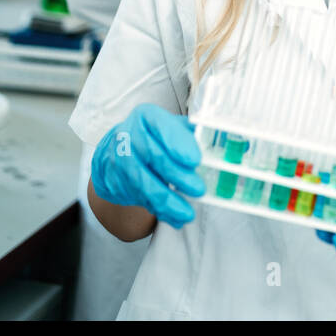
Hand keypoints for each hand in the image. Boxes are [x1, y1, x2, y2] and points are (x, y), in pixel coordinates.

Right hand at [91, 103, 204, 226]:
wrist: (116, 150)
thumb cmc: (153, 137)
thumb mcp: (171, 126)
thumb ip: (193, 132)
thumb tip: (220, 140)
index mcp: (146, 117)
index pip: (161, 126)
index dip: (178, 144)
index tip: (196, 160)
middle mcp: (129, 136)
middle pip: (154, 157)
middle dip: (178, 176)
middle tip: (199, 189)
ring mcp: (120, 161)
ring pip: (144, 183)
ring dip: (168, 201)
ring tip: (188, 213)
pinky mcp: (115, 183)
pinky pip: (140, 199)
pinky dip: (159, 211)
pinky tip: (175, 219)